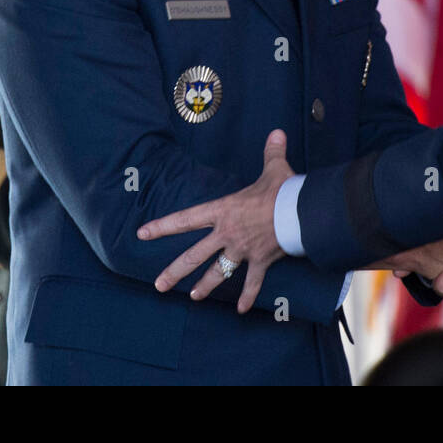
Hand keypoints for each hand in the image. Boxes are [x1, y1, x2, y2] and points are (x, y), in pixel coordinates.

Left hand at [137, 129, 292, 312]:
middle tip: (158, 285)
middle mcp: (227, 233)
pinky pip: (252, 283)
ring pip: (218, 273)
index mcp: (223, 210)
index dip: (162, 226)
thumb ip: (271, 151)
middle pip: (194, 256)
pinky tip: (241, 310)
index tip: (142, 234)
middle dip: (174, 272)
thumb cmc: (283, 189)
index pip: (186, 219)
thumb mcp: (275, 167)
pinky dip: (247, 296)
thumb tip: (276, 132)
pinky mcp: (260, 261)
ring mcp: (242, 250)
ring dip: (205, 286)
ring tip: (194, 296)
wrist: (300, 212)